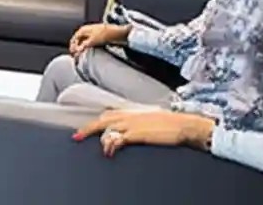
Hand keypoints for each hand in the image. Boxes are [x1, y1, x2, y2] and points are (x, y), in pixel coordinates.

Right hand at [69, 23, 129, 55]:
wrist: (118, 33)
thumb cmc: (105, 34)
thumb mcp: (92, 41)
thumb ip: (83, 46)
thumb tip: (77, 51)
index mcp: (83, 29)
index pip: (74, 38)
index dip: (72, 47)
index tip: (73, 54)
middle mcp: (87, 31)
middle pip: (78, 40)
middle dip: (77, 48)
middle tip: (77, 56)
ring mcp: (93, 34)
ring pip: (84, 43)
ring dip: (83, 49)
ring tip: (83, 56)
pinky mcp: (98, 38)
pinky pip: (91, 44)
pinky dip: (89, 49)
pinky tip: (90, 53)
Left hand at [73, 110, 214, 156]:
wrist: (184, 124)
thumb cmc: (172, 123)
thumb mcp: (153, 117)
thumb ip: (141, 120)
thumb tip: (136, 126)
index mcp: (133, 111)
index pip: (109, 113)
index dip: (97, 120)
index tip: (88, 126)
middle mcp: (129, 115)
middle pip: (102, 119)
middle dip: (89, 128)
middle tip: (77, 136)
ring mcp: (132, 123)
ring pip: (106, 128)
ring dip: (98, 137)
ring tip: (93, 146)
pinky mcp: (137, 134)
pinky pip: (117, 138)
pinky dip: (110, 144)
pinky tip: (108, 152)